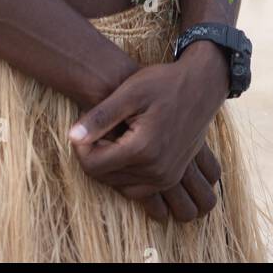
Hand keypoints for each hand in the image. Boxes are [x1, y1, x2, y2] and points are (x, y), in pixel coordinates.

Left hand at [69, 51, 227, 219]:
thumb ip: (99, 117)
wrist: (201, 86)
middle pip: (105, 178)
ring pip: (121, 186)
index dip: (80, 148)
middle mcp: (157, 171)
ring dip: (110, 166)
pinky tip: (125, 148)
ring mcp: (167, 177)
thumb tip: (71, 138)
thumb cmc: (163, 83)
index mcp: (142, 150)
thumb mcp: (128, 93)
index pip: (93, 166)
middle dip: (95, 155)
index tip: (84, 126)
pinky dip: (126, 174)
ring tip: (113, 135)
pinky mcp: (172, 176)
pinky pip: (139, 189)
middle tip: (99, 128)